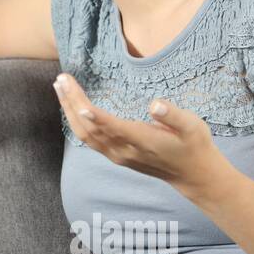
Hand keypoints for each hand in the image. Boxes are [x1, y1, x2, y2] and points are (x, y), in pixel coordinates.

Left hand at [52, 72, 228, 198]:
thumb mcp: (192, 126)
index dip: (95, 116)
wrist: (193, 174)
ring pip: (85, 135)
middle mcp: (125, 151)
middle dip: (73, 103)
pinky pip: (89, 139)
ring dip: (70, 110)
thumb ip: (173, 115)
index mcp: (143, 141)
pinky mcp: (116, 155)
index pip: (113, 128)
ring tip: (60, 87)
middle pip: (91, 128)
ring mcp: (118, 155)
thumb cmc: (194, 145)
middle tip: (61, 79)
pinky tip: (71, 106)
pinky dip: (76, 121)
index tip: (79, 101)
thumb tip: (155, 104)